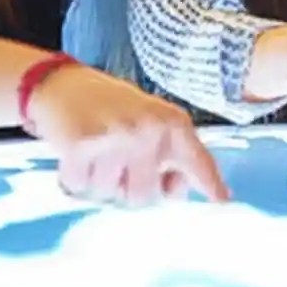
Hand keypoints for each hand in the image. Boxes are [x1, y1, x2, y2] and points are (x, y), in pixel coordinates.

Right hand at [27, 66, 228, 205]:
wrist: (62, 83)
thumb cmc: (109, 106)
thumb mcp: (150, 121)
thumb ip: (168, 153)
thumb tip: (177, 190)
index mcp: (172, 122)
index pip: (197, 161)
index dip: (210, 184)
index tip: (223, 202)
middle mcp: (149, 130)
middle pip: (145, 196)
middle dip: (127, 189)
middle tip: (116, 164)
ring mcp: (117, 138)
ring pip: (109, 195)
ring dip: (98, 182)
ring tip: (96, 152)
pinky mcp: (82, 146)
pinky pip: (80, 187)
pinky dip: (73, 177)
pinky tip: (75, 153)